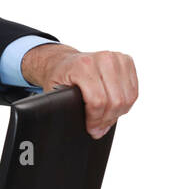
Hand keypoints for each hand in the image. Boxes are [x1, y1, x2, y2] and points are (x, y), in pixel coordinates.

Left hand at [21, 43, 137, 138]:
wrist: (65, 60)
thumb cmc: (60, 76)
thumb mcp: (55, 91)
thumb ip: (65, 106)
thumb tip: (86, 127)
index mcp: (83, 66)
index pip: (98, 101)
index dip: (96, 120)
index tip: (92, 129)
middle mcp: (102, 59)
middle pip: (115, 101)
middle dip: (106, 120)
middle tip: (98, 129)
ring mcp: (117, 58)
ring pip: (127, 98)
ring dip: (117, 114)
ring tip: (105, 120)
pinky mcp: (127, 61)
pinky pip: (133, 91)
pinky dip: (126, 104)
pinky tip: (114, 109)